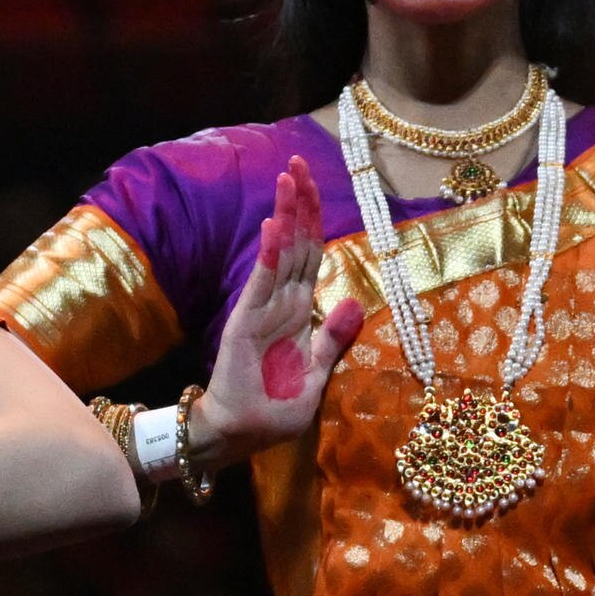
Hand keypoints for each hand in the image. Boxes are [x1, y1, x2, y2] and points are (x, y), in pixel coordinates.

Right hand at [190, 169, 359, 460]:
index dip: (313, 219)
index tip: (313, 182)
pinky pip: (261, 284)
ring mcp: (262, 310)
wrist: (239, 434)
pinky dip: (268, 257)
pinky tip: (273, 227)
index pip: (310, 254)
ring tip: (287, 179)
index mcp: (300, 311)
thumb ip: (334, 340)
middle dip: (298, 202)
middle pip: (296, 242)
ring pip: (280, 254)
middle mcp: (282, 303)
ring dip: (284, 216)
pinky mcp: (245, 323)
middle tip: (298, 160)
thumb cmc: (274, 409)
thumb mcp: (316, 375)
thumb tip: (355, 301)